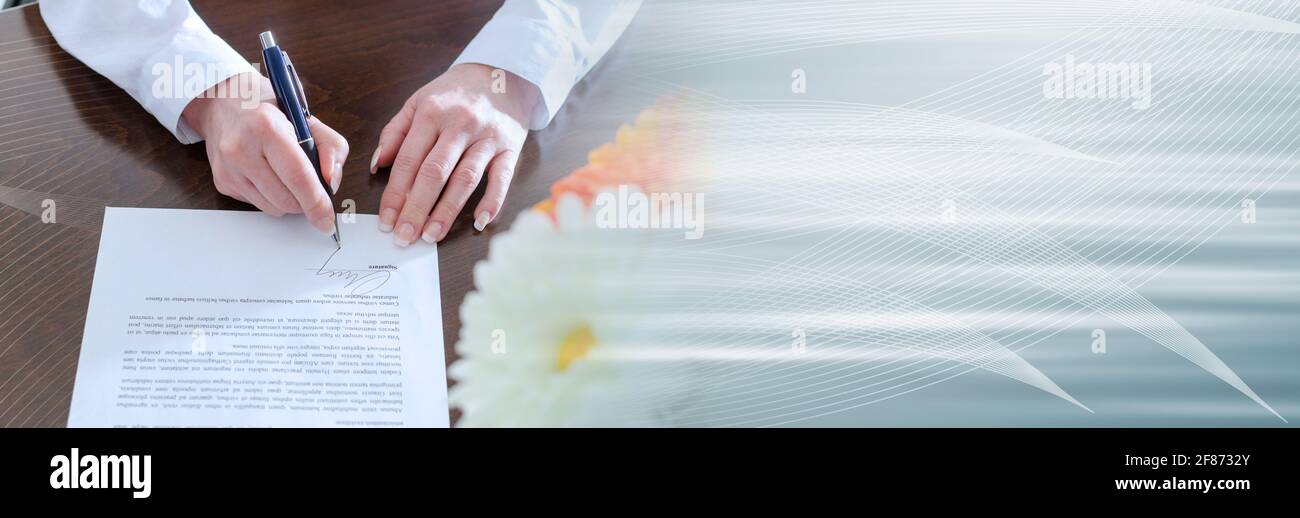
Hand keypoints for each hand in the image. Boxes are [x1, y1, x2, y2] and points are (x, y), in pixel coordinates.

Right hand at [182, 73, 349, 234]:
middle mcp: (241, 148)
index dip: (316, 203)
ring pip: (272, 208)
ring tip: (285, 174)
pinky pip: (257, 204)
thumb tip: (331, 182)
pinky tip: (266, 173)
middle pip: (286, 200)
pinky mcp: (221, 182)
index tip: (327, 219)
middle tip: (310, 185)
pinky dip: (270, 196)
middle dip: (305, 201)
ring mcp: (228, 168)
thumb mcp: (308, 118)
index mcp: (267, 127)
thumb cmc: (269, 109)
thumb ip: (331, 148)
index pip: (297, 177)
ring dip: (288, 200)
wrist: (223, 102)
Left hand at [371, 63, 537, 244]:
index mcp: (432, 114)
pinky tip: (480, 221)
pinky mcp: (510, 147)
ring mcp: (486, 137)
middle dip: (416, 208)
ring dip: (447, 211)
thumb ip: (396, 132)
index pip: (408, 161)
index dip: (395, 194)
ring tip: (432, 235)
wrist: (501, 75)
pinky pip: (501, 178)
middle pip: (434, 173)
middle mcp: (459, 125)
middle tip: (404, 237)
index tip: (386, 221)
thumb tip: (378, 164)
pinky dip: (492, 201)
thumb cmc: (456, 93)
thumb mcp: (419, 102)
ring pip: (465, 178)